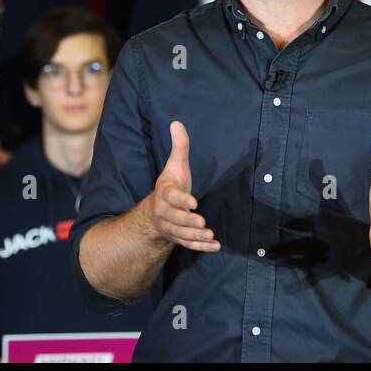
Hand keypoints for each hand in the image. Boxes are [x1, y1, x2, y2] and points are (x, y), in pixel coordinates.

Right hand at [149, 121, 218, 251]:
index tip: (194, 203)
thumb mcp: (174, 166)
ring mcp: (172, 228)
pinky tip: (215, 246)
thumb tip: (176, 122)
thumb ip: (179, 147)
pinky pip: (189, 245)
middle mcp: (166, 213)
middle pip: (176, 219)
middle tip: (202, 222)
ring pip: (182, 234)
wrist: (154, 213)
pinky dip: (202, 247)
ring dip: (195, 236)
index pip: (171, 198)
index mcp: (165, 194)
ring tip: (210, 235)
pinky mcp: (179, 238)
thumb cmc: (170, 186)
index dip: (182, 201)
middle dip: (188, 222)